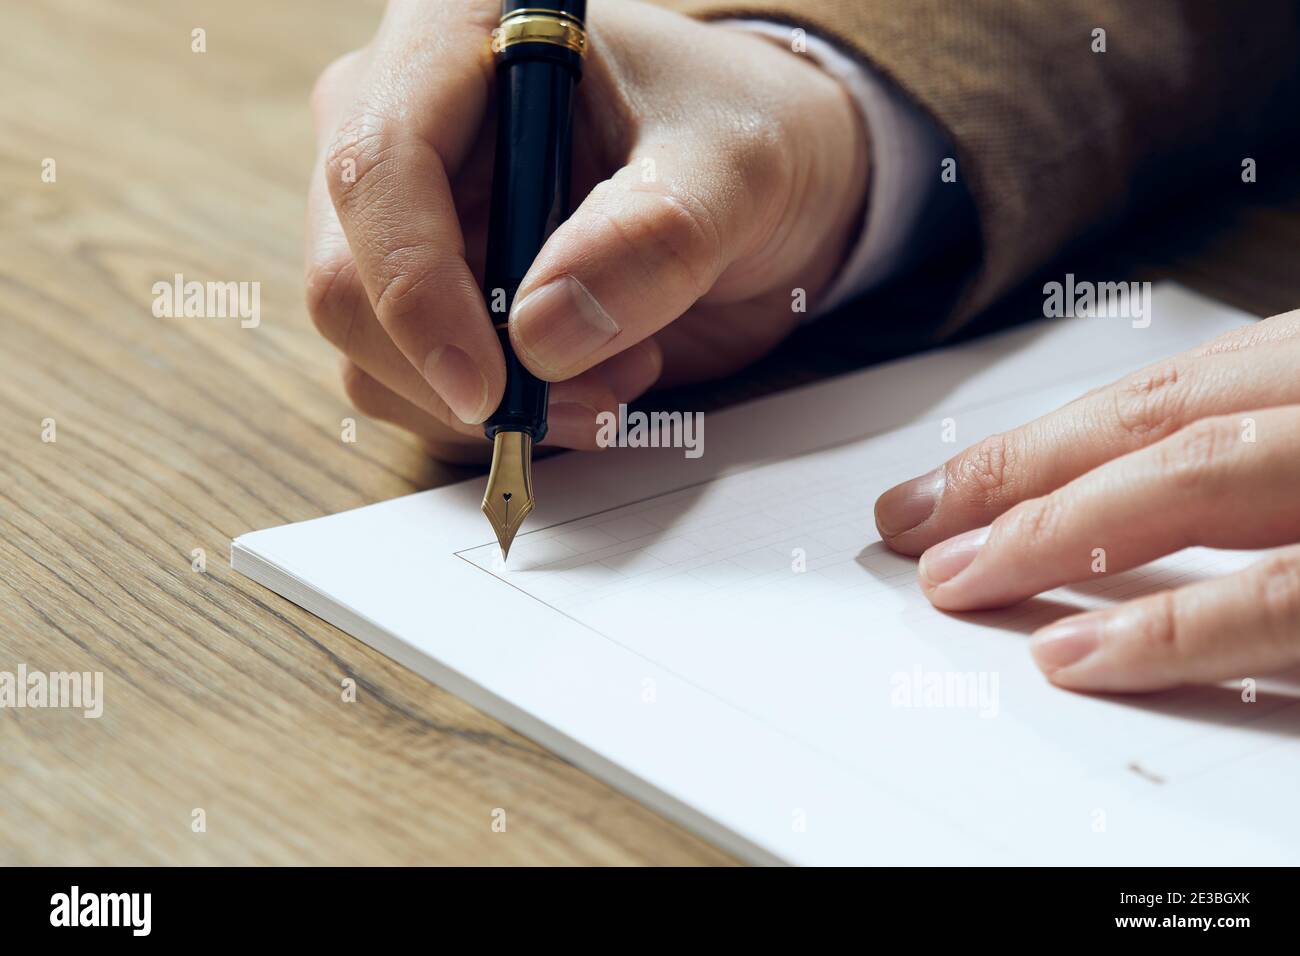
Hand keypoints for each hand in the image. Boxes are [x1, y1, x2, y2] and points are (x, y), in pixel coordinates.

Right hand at [306, 0, 865, 461]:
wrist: (762, 189)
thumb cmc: (740, 138)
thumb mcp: (733, 171)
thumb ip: (655, 236)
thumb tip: (540, 336)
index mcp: (455, 39)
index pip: (378, 166)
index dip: (418, 287)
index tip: (490, 384)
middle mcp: (403, 125)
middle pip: (350, 276)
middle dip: (461, 371)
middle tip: (587, 399)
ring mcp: (408, 220)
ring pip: (371, 351)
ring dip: (490, 404)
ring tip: (617, 375)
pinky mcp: (429, 298)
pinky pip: (413, 388)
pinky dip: (495, 417)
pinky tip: (588, 380)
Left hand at [875, 309, 1299, 692]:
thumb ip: (1254, 464)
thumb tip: (1130, 501)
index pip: (1167, 397)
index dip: (1045, 444)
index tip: (944, 487)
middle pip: (1157, 422)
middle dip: (1018, 473)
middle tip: (910, 525)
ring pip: (1193, 476)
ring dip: (1056, 529)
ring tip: (953, 581)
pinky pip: (1271, 598)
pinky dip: (1167, 628)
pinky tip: (1066, 653)